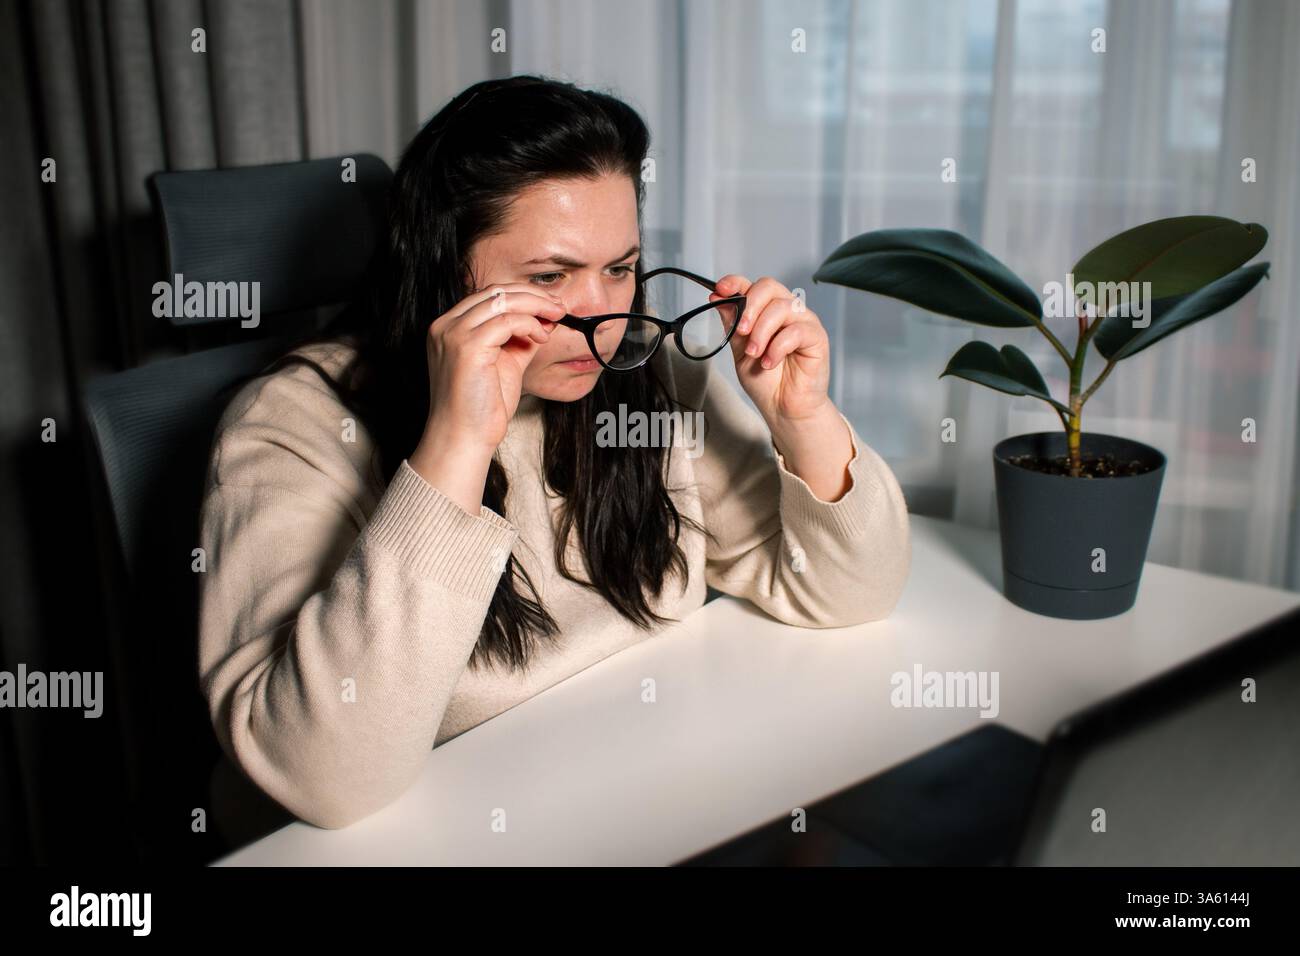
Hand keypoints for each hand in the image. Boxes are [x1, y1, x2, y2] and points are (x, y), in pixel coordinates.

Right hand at [422, 283, 564, 451]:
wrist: (465, 438)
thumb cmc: (481, 408)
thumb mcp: (504, 364)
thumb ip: (519, 340)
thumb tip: (543, 320)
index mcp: (448, 328)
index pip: (487, 296)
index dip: (522, 296)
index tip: (549, 305)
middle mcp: (445, 326)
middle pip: (495, 292)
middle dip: (532, 295)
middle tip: (558, 307)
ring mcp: (453, 334)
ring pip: (502, 301)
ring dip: (536, 305)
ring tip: (556, 316)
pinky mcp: (467, 346)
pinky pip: (507, 320)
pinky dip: (530, 324)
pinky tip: (541, 337)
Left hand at [711, 274, 831, 425]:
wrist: (783, 407)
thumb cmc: (766, 381)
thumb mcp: (740, 350)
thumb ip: (732, 324)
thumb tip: (718, 297)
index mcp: (767, 311)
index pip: (753, 286)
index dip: (735, 283)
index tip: (720, 290)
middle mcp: (787, 311)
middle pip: (768, 287)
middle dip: (749, 307)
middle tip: (741, 331)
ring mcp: (803, 322)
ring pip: (781, 307)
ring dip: (762, 332)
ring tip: (755, 354)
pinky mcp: (817, 337)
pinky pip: (796, 331)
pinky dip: (777, 347)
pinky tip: (770, 362)